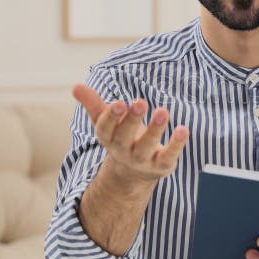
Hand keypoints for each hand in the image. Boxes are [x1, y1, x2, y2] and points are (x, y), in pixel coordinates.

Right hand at [72, 84, 188, 189]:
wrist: (133, 172)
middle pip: (125, 136)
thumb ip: (93, 104)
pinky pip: (168, 156)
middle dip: (132, 120)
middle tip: (140, 102)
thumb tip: (75, 86)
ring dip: (155, 129)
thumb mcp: (106, 121)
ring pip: (147, 146)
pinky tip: (183, 130)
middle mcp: (123, 151)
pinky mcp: (161, 165)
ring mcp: (142, 160)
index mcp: (108, 138)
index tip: (119, 103)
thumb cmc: (120, 137)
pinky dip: (176, 144)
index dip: (111, 117)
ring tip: (163, 111)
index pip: (105, 129)